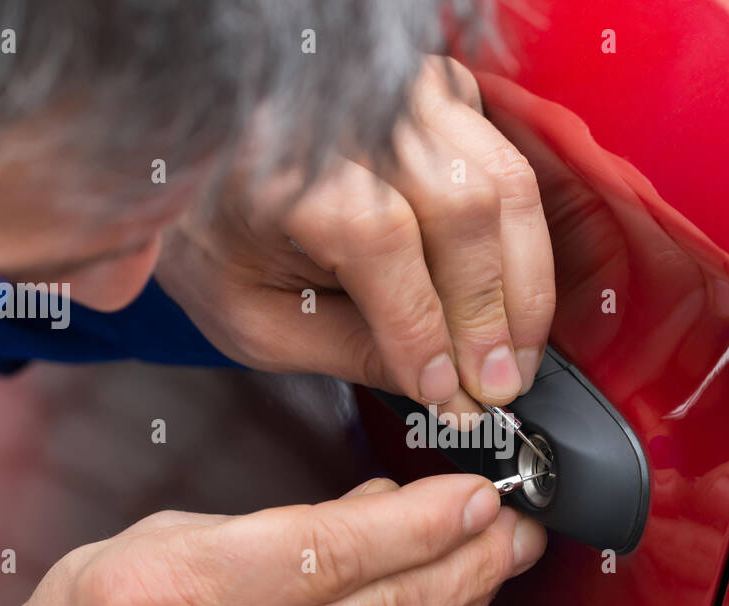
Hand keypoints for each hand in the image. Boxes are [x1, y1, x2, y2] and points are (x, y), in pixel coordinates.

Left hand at [156, 56, 554, 413]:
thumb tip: (447, 391)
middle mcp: (351, 111)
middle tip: (498, 383)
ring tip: (515, 353)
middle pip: (462, 204)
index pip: (380, 238)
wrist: (203, 159)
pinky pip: (509, 164)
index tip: (446, 390)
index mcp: (282, 163)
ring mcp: (403, 93)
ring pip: (504, 181)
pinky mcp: (439, 96)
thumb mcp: (256, 319)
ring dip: (525, 280)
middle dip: (493, 310)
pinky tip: (504, 293)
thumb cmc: (215, 238)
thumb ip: (351, 352)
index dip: (425, 324)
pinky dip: (520, 237)